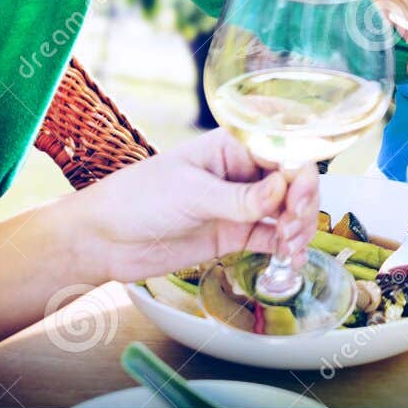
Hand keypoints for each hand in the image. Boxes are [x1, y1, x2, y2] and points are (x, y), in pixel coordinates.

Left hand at [72, 129, 320, 283]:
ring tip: (290, 248)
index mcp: (232, 147)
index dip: (299, 171)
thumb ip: (239, 198)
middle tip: (293, 226)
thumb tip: (283, 189)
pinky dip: (287, 248)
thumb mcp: (191, 194)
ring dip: (299, 228)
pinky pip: (273, 238)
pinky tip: (290, 260)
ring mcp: (241, 205)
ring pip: (289, 211)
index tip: (298, 196)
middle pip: (293, 181)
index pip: (281, 150)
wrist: (104, 240)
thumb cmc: (138, 198)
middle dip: (303, 203)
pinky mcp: (235, 234)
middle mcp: (242, 172)